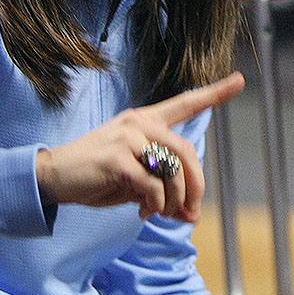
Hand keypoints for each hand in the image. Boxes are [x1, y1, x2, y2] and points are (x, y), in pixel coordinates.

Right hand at [35, 72, 244, 221]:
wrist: (53, 178)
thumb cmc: (96, 177)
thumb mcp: (135, 181)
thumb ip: (163, 188)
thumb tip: (192, 214)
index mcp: (145, 121)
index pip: (185, 103)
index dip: (215, 93)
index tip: (240, 80)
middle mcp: (139, 123)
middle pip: (187, 152)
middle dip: (196, 187)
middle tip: (192, 213)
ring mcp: (128, 138)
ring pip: (172, 171)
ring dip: (175, 201)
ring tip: (163, 214)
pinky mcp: (118, 159)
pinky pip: (153, 186)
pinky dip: (155, 204)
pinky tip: (143, 211)